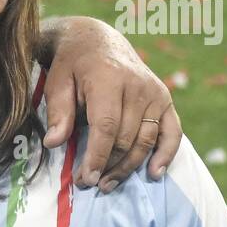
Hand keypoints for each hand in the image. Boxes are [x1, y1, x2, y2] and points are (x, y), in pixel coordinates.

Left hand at [41, 17, 181, 190]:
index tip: (86, 179)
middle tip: (88, 184)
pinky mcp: (165, 100)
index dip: (97, 156)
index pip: (106, 126)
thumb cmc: (72, 66)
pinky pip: (172, 132)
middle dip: (108, 166)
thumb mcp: (57, 83)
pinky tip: (154, 173)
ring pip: (145, 140)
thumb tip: (53, 143)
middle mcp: (137, 86)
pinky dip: (166, 154)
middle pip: (126, 137)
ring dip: (128, 167)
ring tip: (108, 185)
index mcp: (108, 79)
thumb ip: (58, 113)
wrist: (98, 41)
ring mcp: (155, 93)